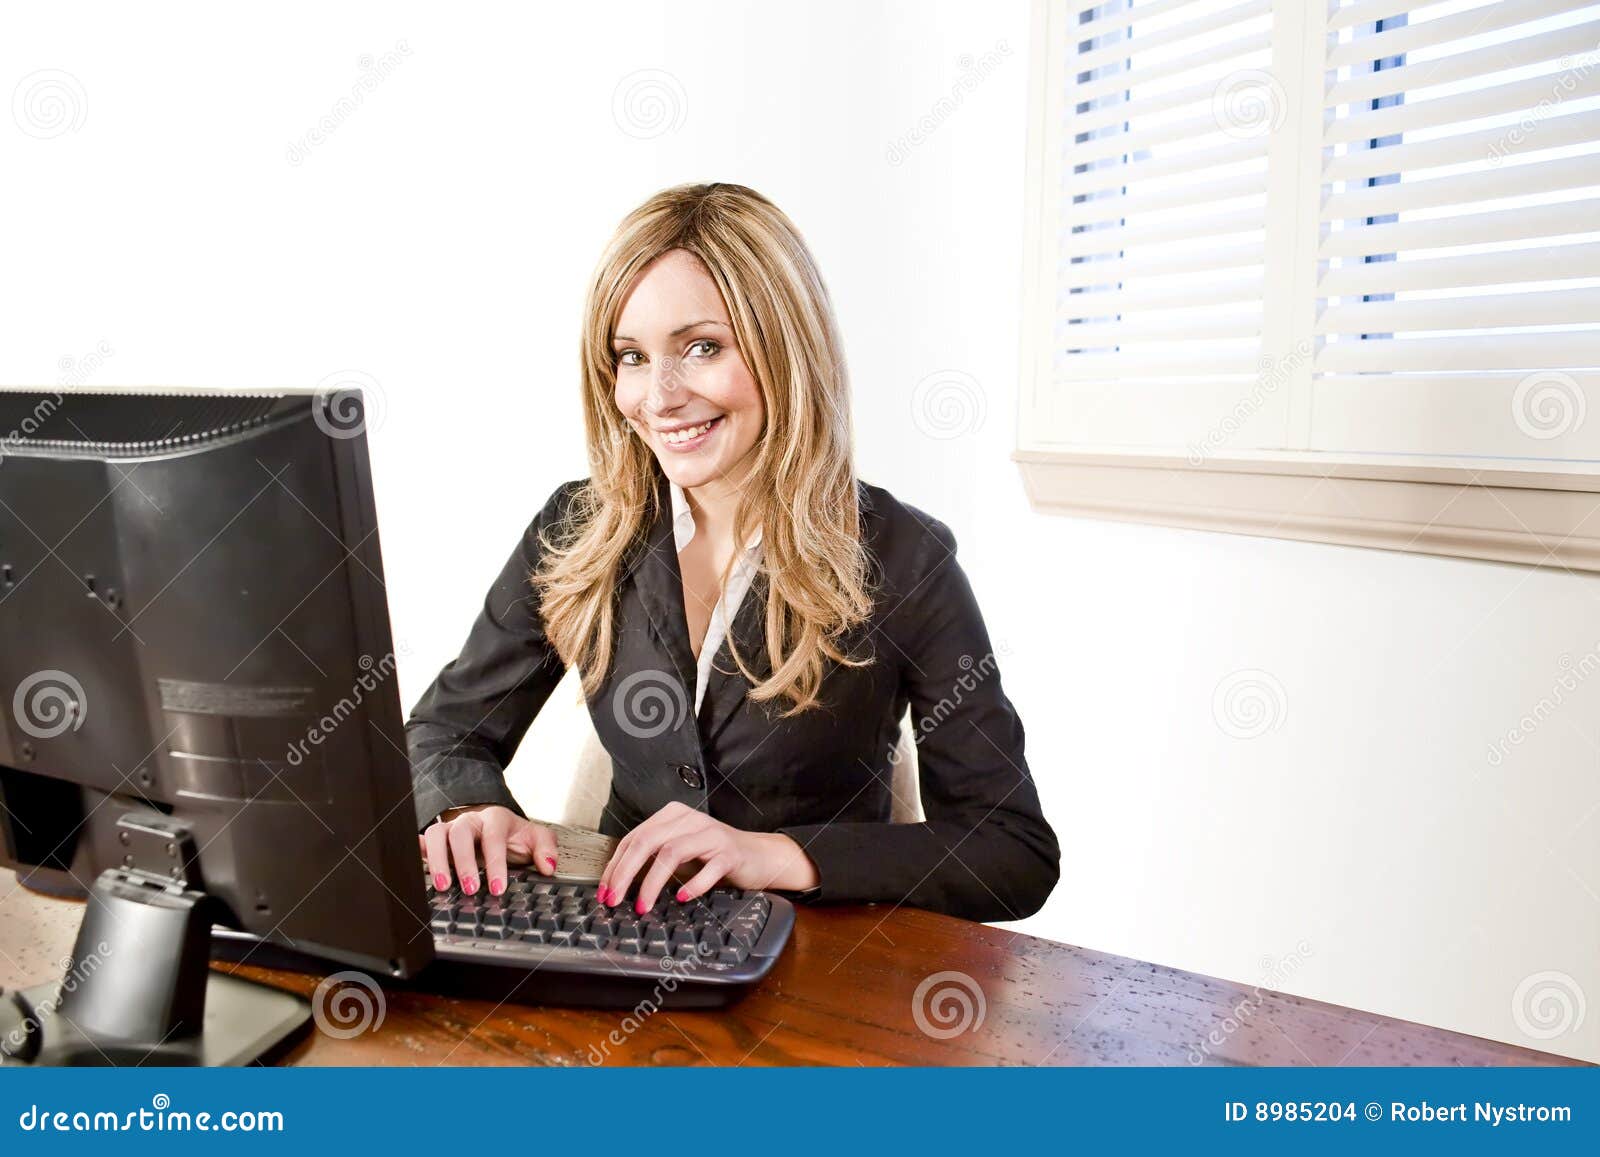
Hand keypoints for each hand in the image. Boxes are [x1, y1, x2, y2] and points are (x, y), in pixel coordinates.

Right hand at [419, 805, 557, 895]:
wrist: (494, 825)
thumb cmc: (513, 836)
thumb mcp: (535, 838)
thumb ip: (546, 849)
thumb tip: (548, 867)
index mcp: (495, 818)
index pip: (493, 838)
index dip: (495, 864)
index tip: (497, 888)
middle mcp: (470, 821)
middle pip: (461, 833)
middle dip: (464, 862)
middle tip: (469, 889)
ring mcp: (451, 828)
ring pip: (437, 834)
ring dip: (438, 859)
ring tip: (442, 885)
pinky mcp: (438, 840)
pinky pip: (423, 840)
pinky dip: (418, 850)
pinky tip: (417, 863)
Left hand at [595, 801, 819, 912]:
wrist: (759, 855)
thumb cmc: (715, 855)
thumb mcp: (680, 850)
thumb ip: (653, 857)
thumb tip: (617, 884)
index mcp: (672, 816)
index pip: (634, 838)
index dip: (615, 866)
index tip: (604, 891)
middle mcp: (689, 819)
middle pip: (646, 842)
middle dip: (625, 874)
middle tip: (614, 900)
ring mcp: (711, 834)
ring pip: (671, 853)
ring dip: (651, 883)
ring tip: (643, 905)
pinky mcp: (729, 852)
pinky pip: (707, 868)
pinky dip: (692, 885)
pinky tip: (681, 897)